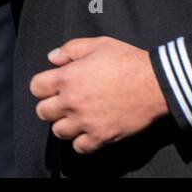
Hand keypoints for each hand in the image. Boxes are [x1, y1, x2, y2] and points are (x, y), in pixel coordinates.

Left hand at [30, 37, 168, 153]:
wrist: (154, 83)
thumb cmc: (128, 61)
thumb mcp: (98, 44)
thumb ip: (71, 49)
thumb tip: (53, 57)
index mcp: (68, 77)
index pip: (36, 87)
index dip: (44, 85)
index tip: (53, 85)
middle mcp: (71, 102)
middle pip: (43, 112)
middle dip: (51, 106)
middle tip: (65, 101)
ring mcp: (85, 121)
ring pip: (58, 131)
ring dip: (65, 124)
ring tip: (77, 116)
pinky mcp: (100, 136)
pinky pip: (79, 147)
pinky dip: (82, 140)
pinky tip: (90, 129)